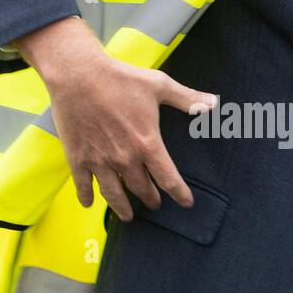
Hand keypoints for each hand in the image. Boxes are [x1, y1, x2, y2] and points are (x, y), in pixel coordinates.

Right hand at [16, 18, 217, 220]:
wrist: (78, 75)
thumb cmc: (120, 78)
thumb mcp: (159, 85)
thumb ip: (187, 99)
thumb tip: (214, 103)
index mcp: (147, 144)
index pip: (168, 178)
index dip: (180, 193)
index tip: (186, 203)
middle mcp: (125, 159)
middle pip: (141, 189)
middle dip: (150, 199)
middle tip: (154, 205)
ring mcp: (100, 161)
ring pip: (114, 194)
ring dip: (122, 208)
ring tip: (127, 216)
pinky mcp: (78, 158)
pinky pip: (83, 185)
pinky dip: (86, 197)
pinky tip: (88, 204)